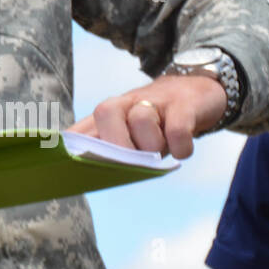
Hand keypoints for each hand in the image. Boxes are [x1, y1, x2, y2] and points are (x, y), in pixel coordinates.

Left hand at [67, 73, 226, 158]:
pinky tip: (180, 151)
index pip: (80, 130)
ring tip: (161, 151)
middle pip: (105, 112)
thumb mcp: (132, 135)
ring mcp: (156, 101)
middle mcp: (127, 103)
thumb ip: (111, 152)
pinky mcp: (184, 106)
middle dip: (116, 145)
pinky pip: (177, 130)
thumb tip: (89, 177)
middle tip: (134, 161)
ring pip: (141, 119)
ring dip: (151, 144)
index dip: (72, 147)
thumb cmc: (158, 123)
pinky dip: (179, 147)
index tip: (70, 169)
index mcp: (108, 114)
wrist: (197, 92)